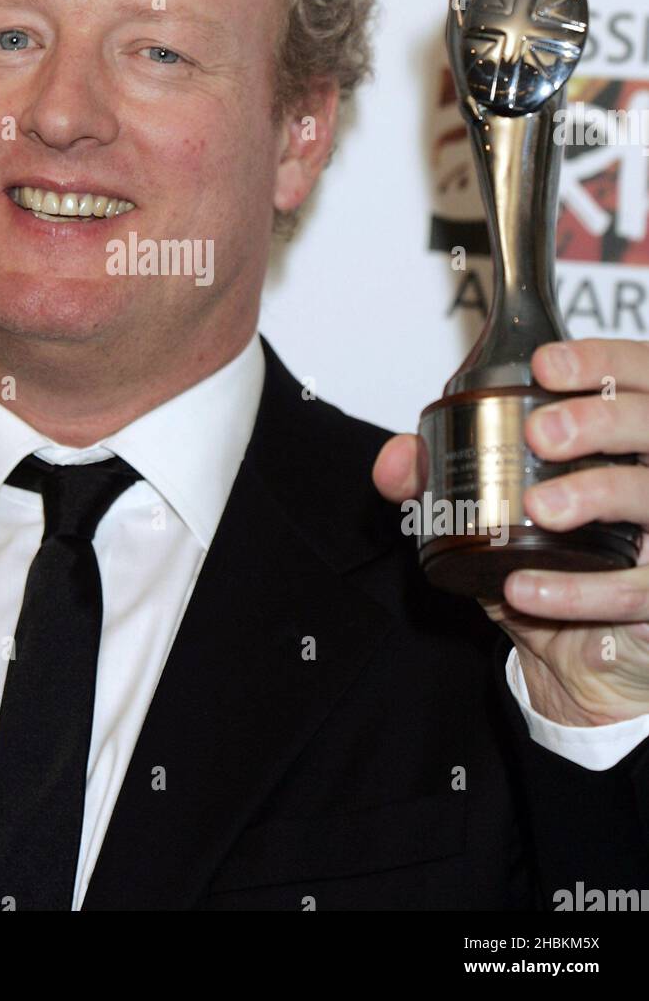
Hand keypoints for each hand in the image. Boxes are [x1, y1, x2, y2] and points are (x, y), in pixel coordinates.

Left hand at [373, 339, 648, 727]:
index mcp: (630, 438)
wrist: (581, 656)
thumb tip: (393, 462)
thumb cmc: (548, 562)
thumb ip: (436, 480)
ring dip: (598, 492)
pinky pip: (636, 590)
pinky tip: (525, 589)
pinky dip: (578, 590)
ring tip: (542, 507)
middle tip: (542, 434)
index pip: (638, 375)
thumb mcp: (488, 512)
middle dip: (601, 419)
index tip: (544, 367)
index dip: (602, 361)